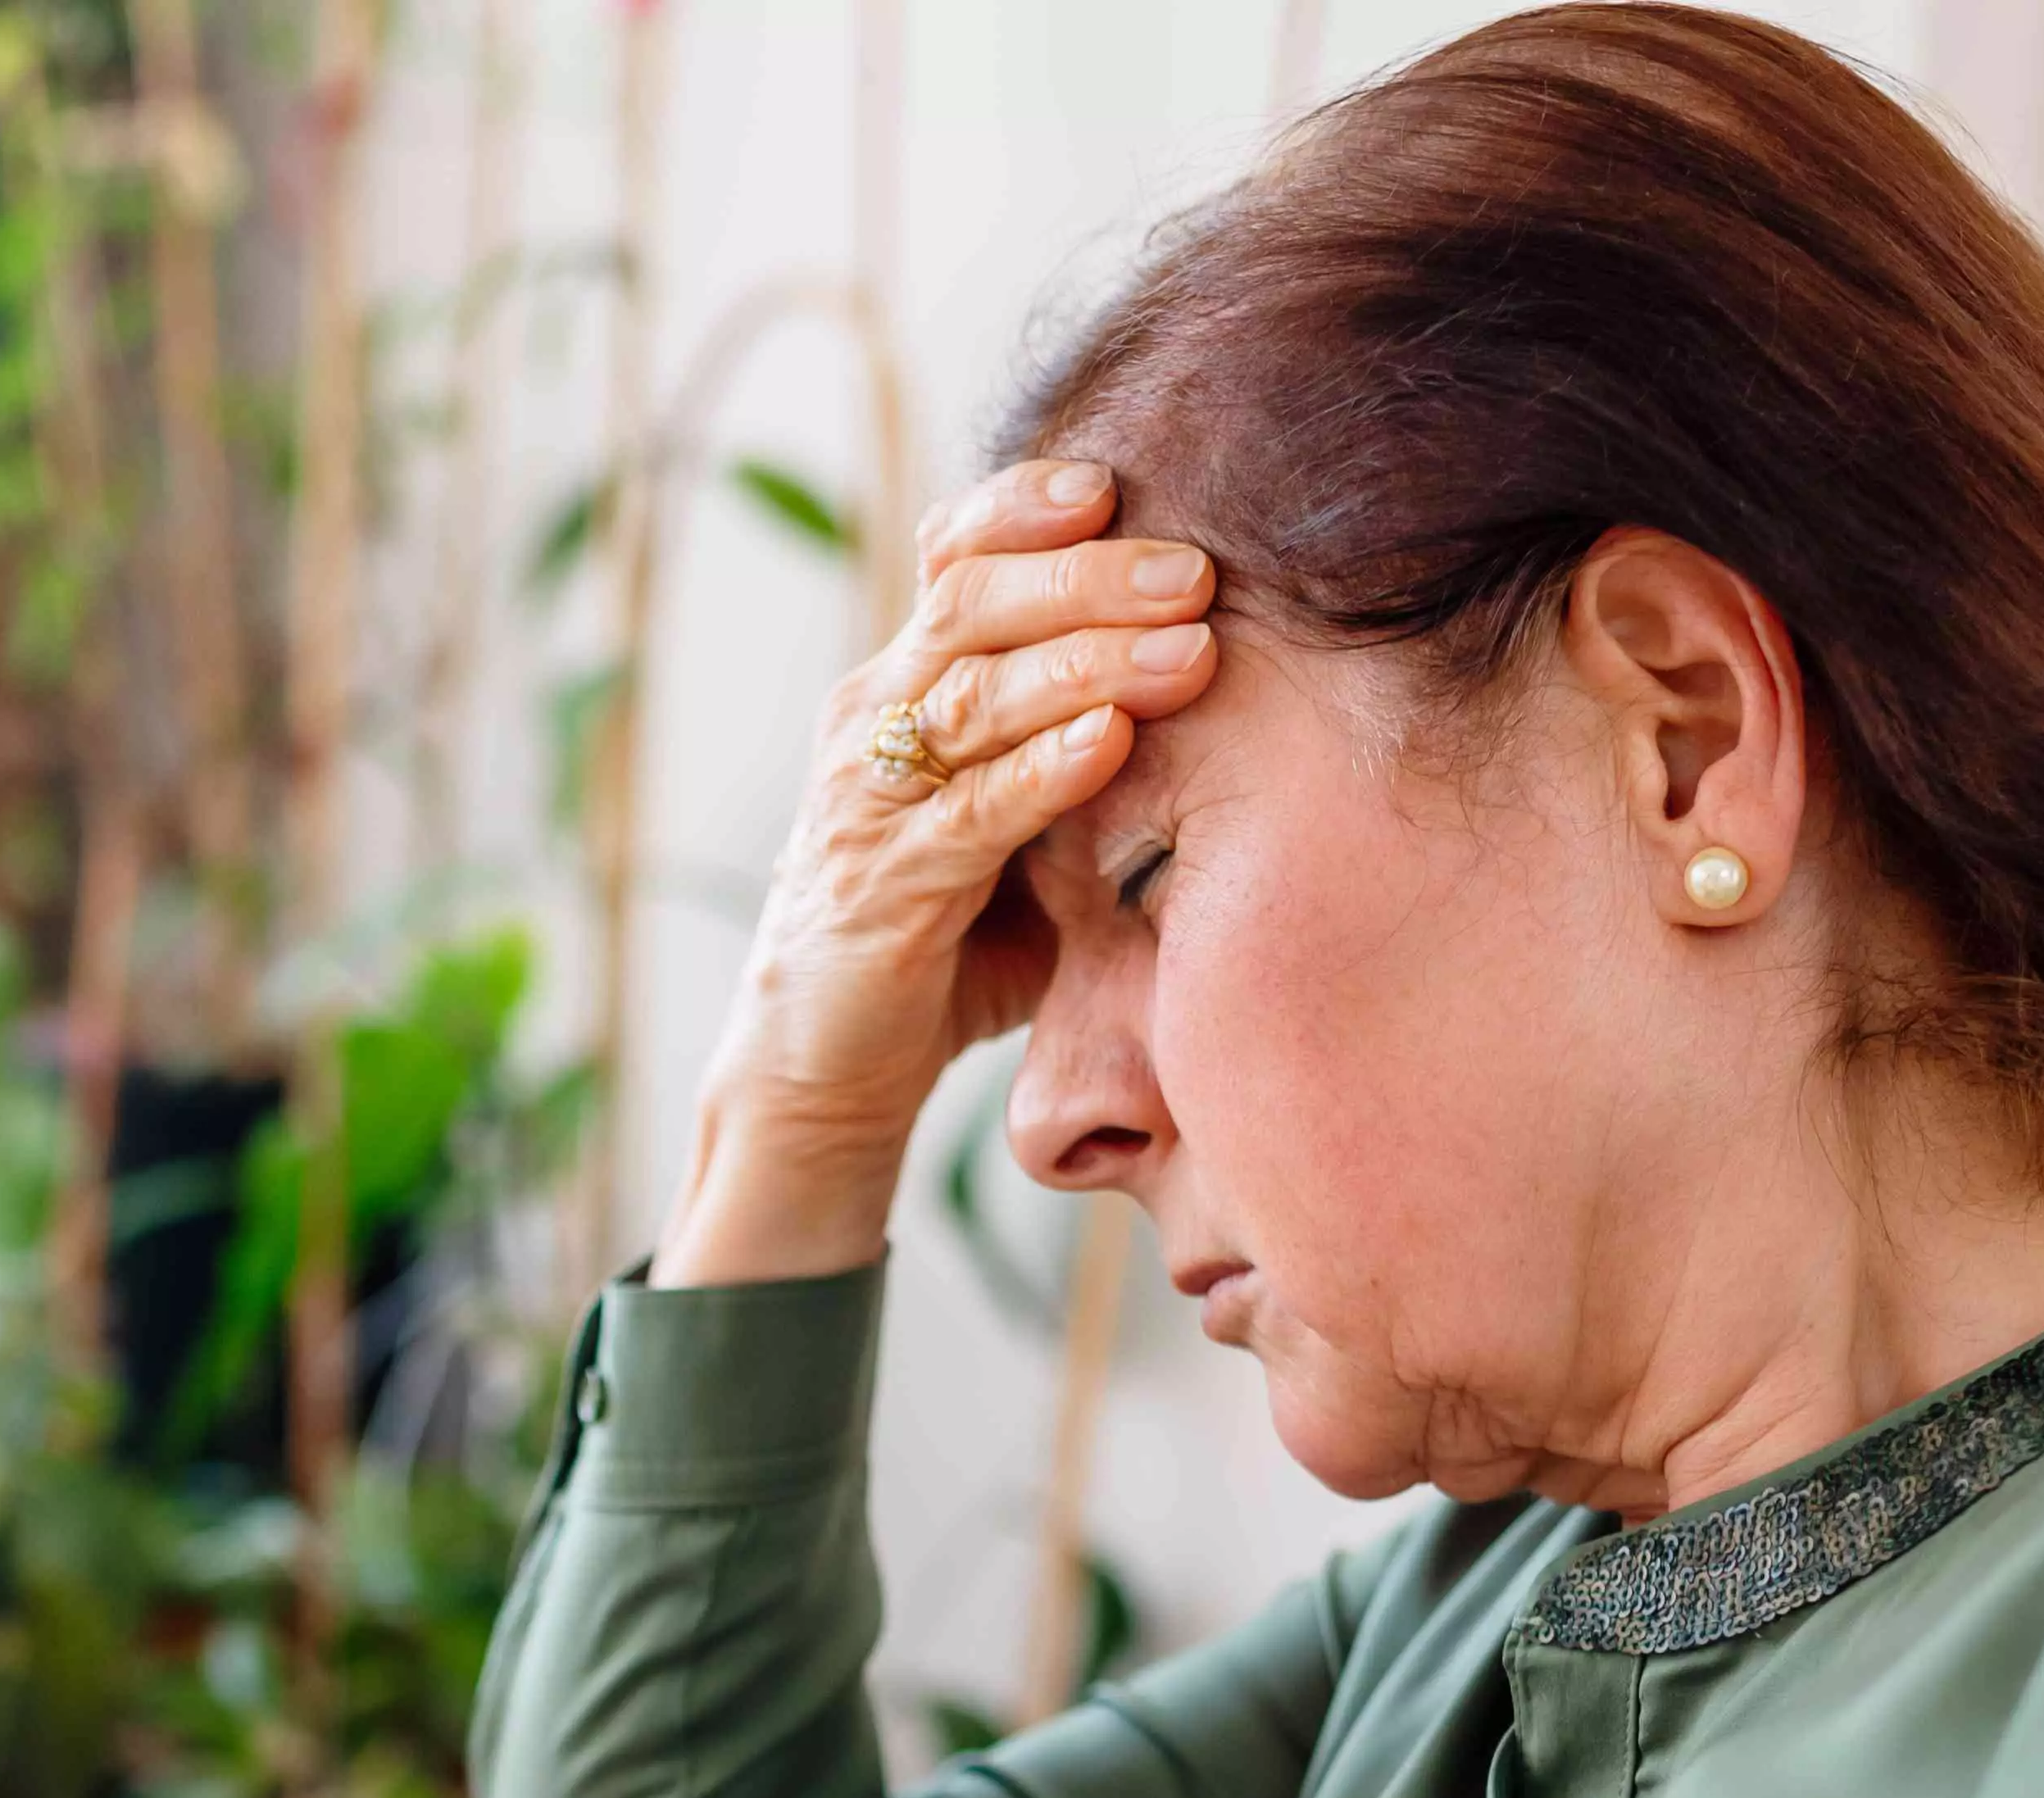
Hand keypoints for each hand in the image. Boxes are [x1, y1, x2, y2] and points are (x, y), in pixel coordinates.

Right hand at [657, 461, 1220, 1283]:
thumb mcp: (1011, 819)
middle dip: (1088, 577)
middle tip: (1194, 570)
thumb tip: (1221, 680)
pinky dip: (1041, 771)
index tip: (1115, 482)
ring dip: (1086, 664)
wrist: (822, 1069)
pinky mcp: (878, 889)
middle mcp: (871, 722)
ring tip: (1187, 648)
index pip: (952, 558)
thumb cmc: (940, 938)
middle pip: (971, 606)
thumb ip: (1080, 748)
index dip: (1022, 507)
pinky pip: (967, 813)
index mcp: (902, 685)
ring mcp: (866, 802)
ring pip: (973, 696)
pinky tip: (1111, 741)